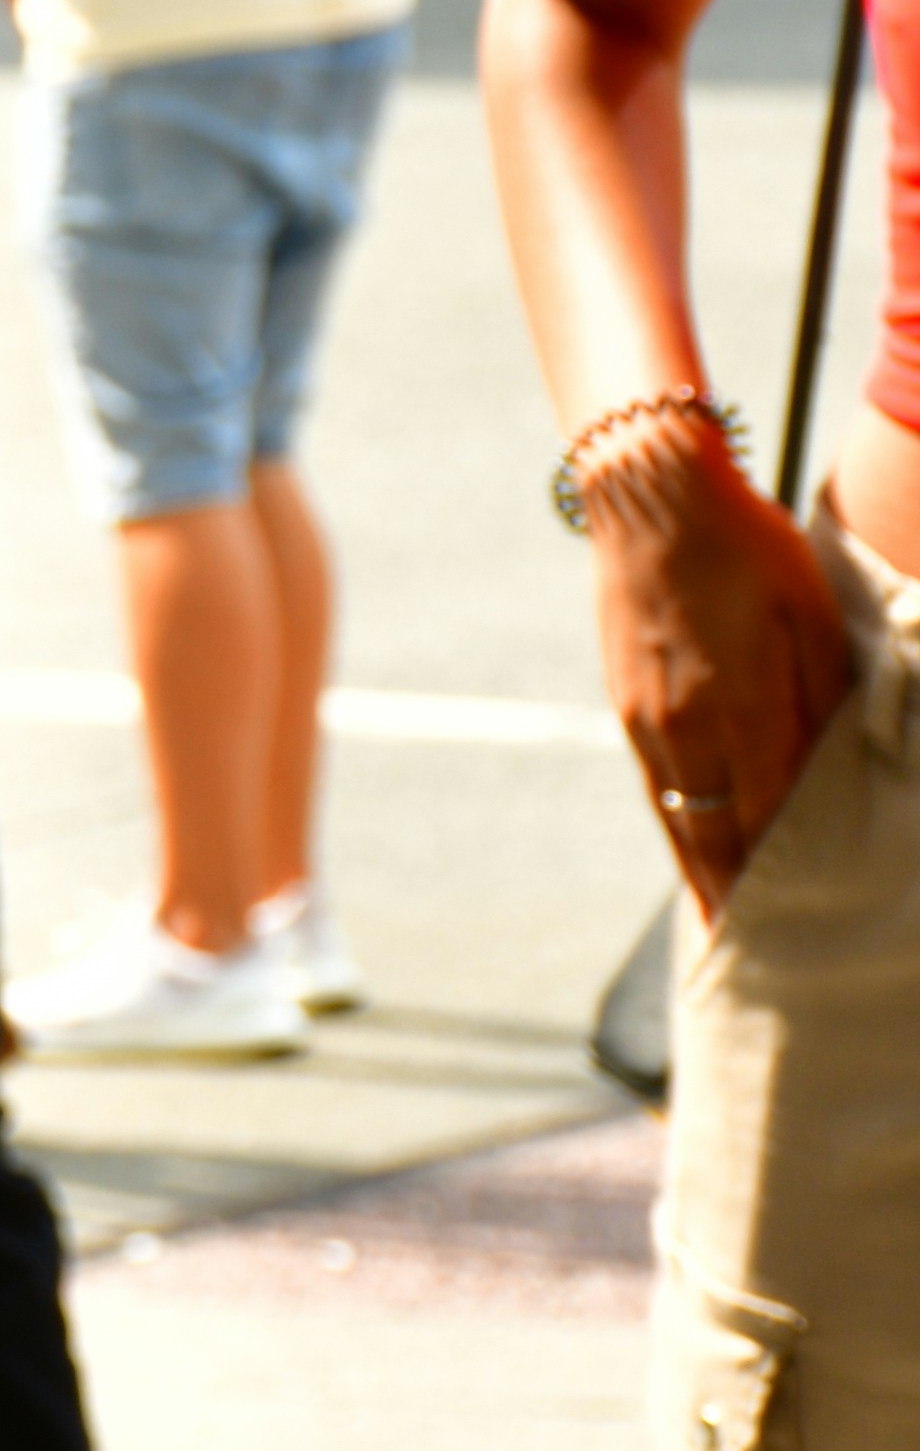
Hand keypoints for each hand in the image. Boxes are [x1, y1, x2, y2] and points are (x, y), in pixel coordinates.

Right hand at [593, 442, 853, 908]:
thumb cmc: (754, 551)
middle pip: (709, 837)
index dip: (780, 879)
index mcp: (740, 711)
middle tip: (745, 952)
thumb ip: (821, 704)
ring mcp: (646, 718)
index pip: (766, 821)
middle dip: (729, 898)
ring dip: (697, 869)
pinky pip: (653, 780)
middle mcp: (684, 729)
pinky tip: (687, 834)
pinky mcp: (625, 699)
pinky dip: (674, 820)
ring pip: (675, 815)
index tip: (793, 926)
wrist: (653, 498)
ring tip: (714, 913)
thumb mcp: (813, 621)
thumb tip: (826, 772)